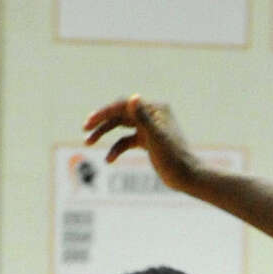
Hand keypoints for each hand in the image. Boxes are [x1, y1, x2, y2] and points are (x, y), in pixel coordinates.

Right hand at [82, 96, 198, 189]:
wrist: (188, 176)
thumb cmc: (174, 157)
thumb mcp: (156, 137)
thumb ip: (144, 117)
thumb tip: (134, 97)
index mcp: (155, 110)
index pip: (124, 105)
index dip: (104, 112)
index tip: (89, 122)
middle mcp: (152, 116)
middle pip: (120, 114)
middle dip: (101, 122)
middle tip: (85, 129)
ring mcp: (149, 129)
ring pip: (120, 127)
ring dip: (104, 134)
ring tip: (88, 143)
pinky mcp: (147, 142)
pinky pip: (126, 141)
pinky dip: (116, 149)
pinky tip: (109, 160)